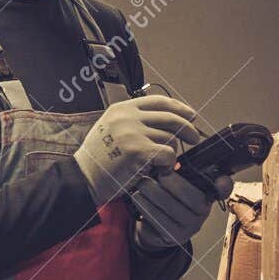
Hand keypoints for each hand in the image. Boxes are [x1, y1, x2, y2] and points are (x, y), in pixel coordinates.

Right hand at [73, 96, 202, 205]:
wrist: (84, 178)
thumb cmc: (99, 159)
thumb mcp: (111, 130)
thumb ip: (134, 122)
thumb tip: (169, 121)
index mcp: (120, 109)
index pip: (158, 101)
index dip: (179, 108)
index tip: (190, 116)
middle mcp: (127, 117)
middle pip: (170, 117)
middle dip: (187, 128)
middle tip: (194, 138)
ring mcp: (132, 133)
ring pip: (170, 138)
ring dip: (171, 152)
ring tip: (161, 163)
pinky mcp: (139, 151)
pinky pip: (168, 153)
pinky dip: (169, 164)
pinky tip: (161, 170)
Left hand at [130, 169, 222, 251]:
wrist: (152, 228)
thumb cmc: (164, 197)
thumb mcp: (173, 183)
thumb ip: (179, 172)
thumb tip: (169, 156)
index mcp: (206, 195)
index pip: (224, 190)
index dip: (224, 186)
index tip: (220, 179)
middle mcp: (203, 212)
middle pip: (193, 198)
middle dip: (173, 183)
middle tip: (158, 172)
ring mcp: (190, 228)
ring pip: (174, 208)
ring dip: (155, 194)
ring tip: (142, 183)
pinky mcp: (175, 238)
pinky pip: (160, 221)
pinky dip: (147, 207)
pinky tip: (138, 198)